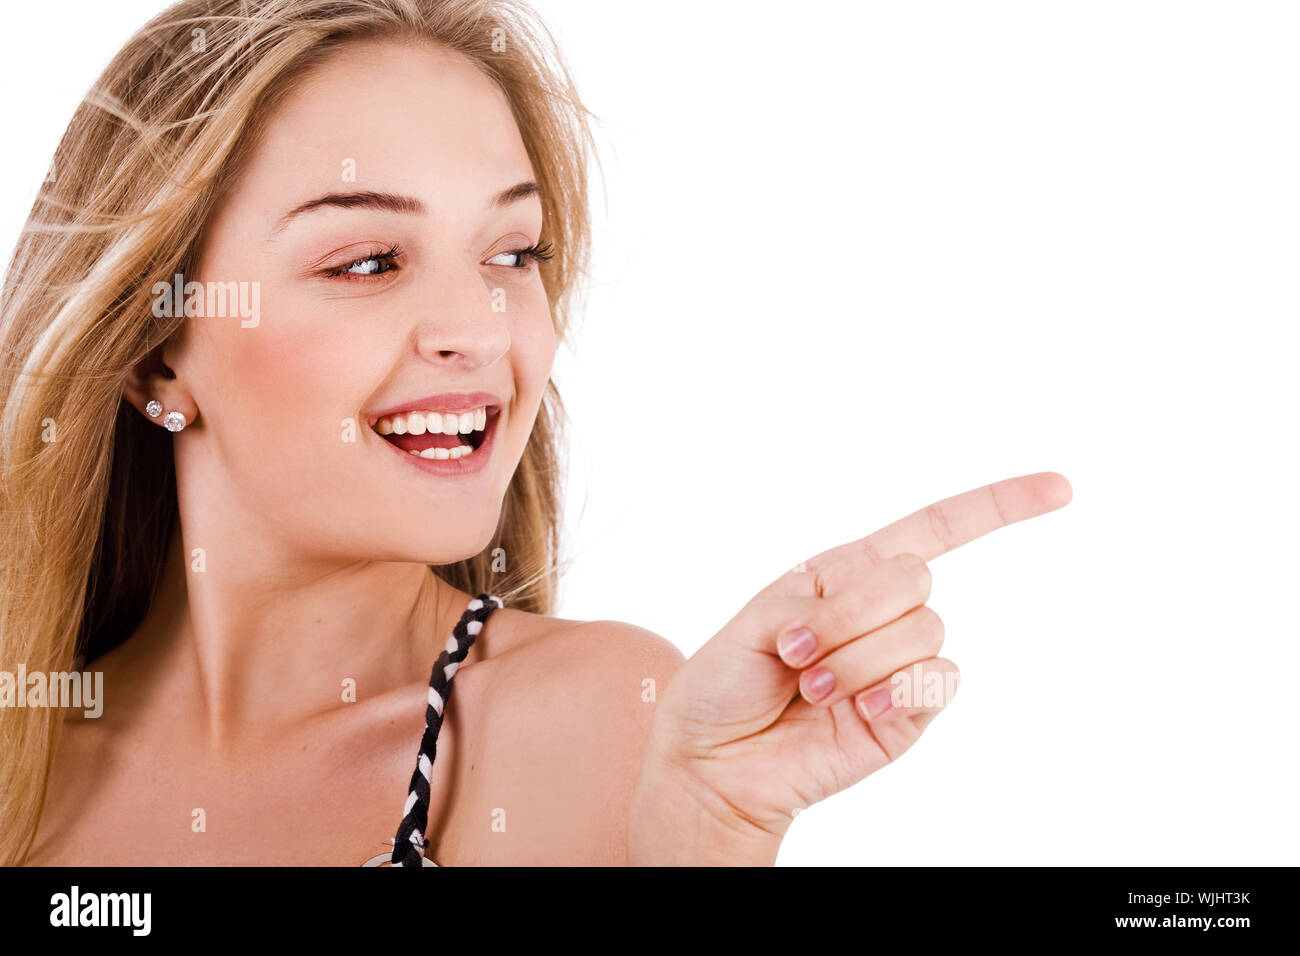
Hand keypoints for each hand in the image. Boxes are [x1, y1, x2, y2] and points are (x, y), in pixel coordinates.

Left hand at [629, 471, 1071, 861]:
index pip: (934, 529)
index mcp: (846, 573)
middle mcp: (881, 612)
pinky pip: (935, 683)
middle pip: (916, 578)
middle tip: (797, 652)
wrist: (716, 760)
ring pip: (923, 631)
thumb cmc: (727, 682)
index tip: (1060, 488)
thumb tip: (877, 623)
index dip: (998, 506)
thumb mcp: (760, 619)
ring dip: (858, 659)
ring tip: (810, 688)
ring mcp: (899, 664)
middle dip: (850, 613)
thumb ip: (822, 602)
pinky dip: (895, 690)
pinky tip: (858, 710)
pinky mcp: (909, 713)